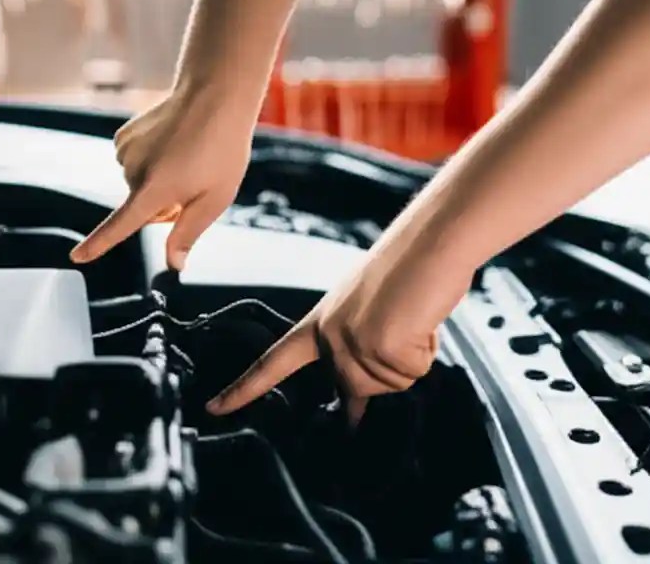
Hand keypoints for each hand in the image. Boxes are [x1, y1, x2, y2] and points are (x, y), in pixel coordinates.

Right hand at [70, 90, 252, 269]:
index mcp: (153, 190)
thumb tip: (174, 264)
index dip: (98, 245)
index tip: (77, 257)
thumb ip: (188, 233)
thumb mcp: (215, 199)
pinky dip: (149, 160)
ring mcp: (125, 150)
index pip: (119, 226)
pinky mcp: (123, 135)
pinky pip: (133, 162)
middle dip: (164, 204)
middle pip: (141, 207)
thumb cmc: (222, 149)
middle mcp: (132, 171)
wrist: (214, 96)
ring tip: (185, 157)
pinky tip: (170, 144)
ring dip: (157, 180)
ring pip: (137, 184)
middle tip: (195, 180)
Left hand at [206, 245, 472, 424]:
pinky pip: (413, 373)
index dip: (244, 389)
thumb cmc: (409, 272)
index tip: (214, 409)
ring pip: (391, 385)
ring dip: (411, 357)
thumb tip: (353, 409)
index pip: (273, 363)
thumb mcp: (369, 313)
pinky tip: (422, 320)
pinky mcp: (382, 344)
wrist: (435, 241)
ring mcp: (353, 340)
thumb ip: (353, 353)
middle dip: (389, 368)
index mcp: (320, 321)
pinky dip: (426, 350)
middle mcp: (330, 333)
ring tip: (413, 319)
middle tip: (404, 327)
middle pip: (358, 390)